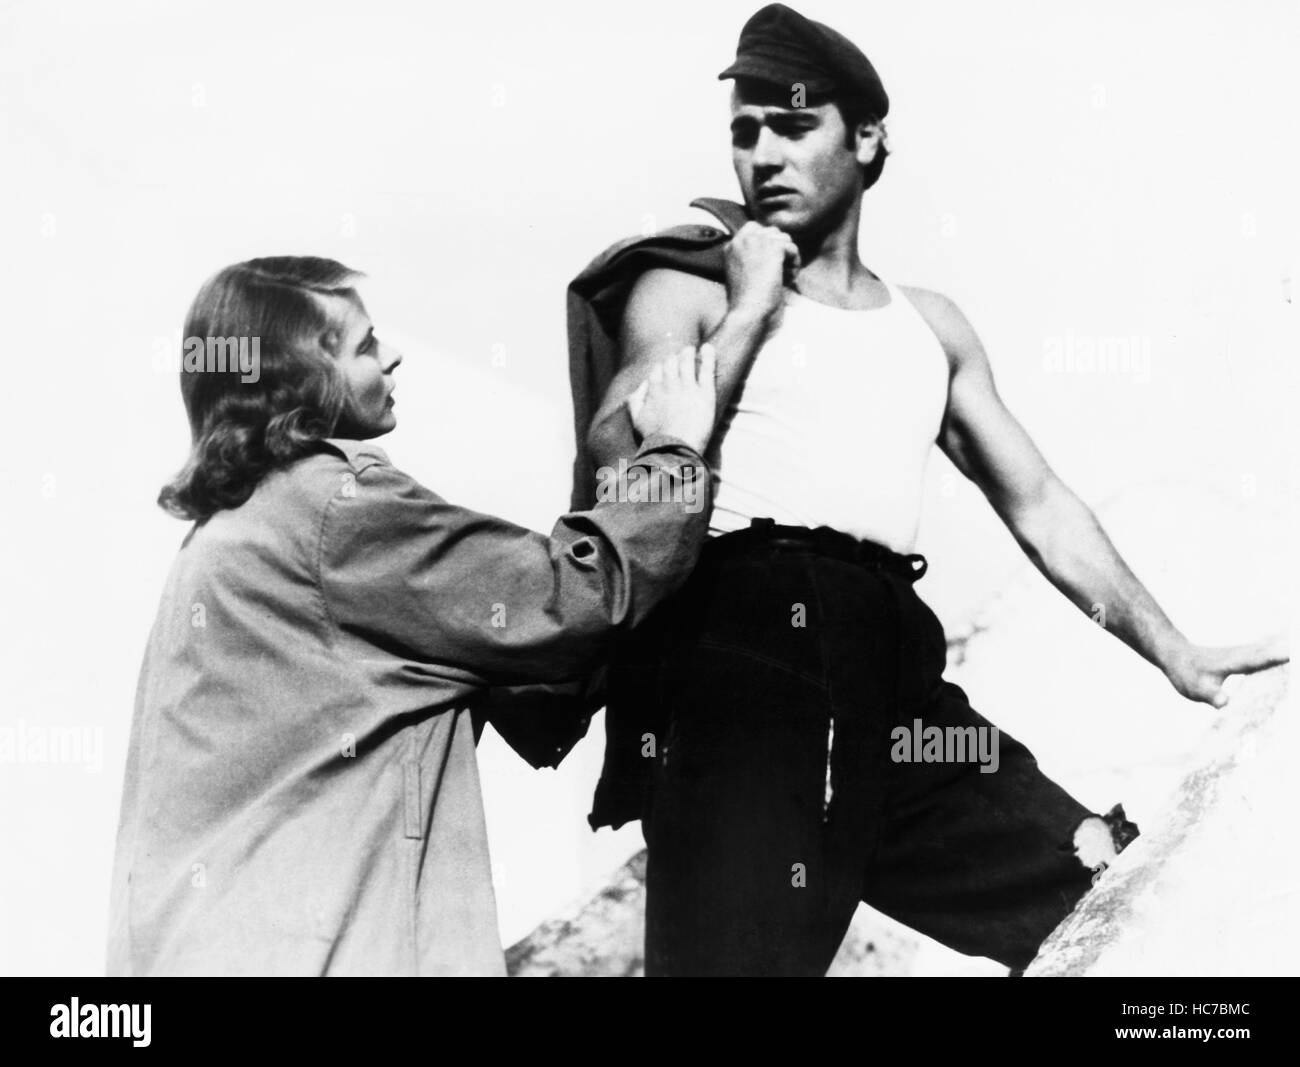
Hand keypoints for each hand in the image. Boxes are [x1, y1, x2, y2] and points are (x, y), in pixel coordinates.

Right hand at [627, 344, 716, 455]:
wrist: (675, 450)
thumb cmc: (655, 439)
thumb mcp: (637, 420)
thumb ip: (634, 401)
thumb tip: (641, 386)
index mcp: (654, 389)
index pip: (657, 370)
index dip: (662, 367)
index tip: (666, 368)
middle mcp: (670, 384)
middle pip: (671, 362)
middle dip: (674, 358)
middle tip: (680, 356)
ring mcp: (688, 387)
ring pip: (687, 361)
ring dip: (688, 353)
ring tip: (690, 350)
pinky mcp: (705, 393)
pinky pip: (706, 368)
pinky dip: (708, 356)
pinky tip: (708, 348)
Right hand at [724, 221, 800, 324]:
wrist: (748, 311)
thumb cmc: (745, 302)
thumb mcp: (741, 274)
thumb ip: (750, 258)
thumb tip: (776, 250)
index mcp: (731, 246)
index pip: (754, 229)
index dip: (767, 243)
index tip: (771, 262)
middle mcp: (742, 239)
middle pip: (771, 232)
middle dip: (779, 250)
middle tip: (780, 272)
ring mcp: (757, 241)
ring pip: (784, 239)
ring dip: (788, 257)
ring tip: (785, 277)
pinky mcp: (773, 247)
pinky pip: (792, 248)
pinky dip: (795, 264)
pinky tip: (789, 279)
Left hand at [1164, 633, 1288, 707]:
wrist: (1176, 654)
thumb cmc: (1185, 672)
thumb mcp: (1195, 688)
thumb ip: (1210, 695)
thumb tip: (1225, 703)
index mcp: (1235, 661)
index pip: (1260, 659)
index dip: (1277, 656)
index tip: (1292, 652)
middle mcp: (1244, 654)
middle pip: (1274, 650)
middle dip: (1290, 650)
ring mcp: (1246, 653)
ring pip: (1273, 648)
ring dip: (1288, 648)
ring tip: (1297, 645)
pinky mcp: (1246, 656)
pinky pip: (1269, 653)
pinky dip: (1281, 651)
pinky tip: (1289, 650)